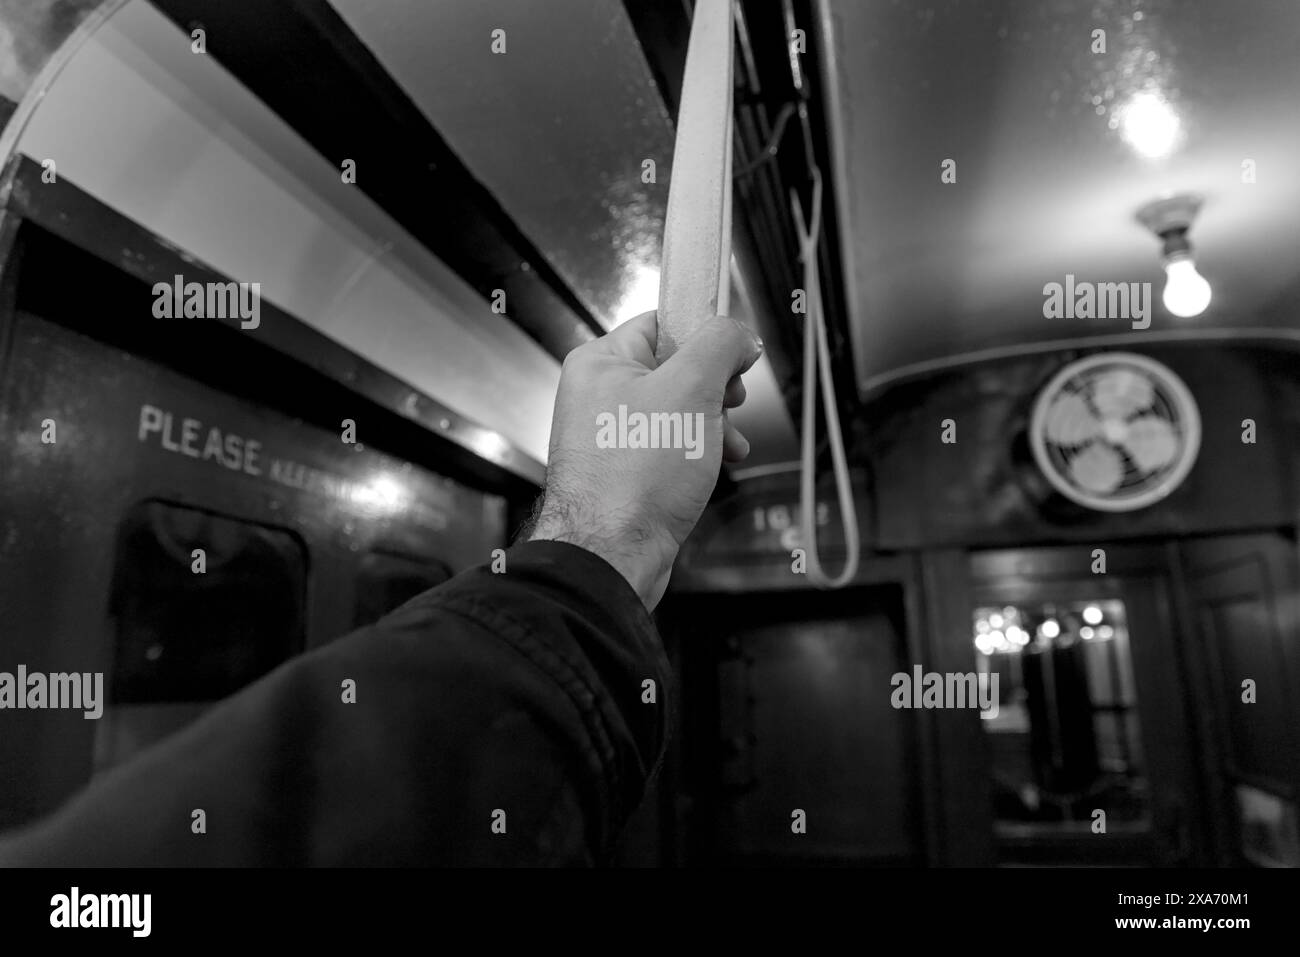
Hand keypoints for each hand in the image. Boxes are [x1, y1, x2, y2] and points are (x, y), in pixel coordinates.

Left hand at [529, 310, 762, 608]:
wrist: (613, 554)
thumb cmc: (634, 479)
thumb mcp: (691, 389)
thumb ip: (720, 346)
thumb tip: (738, 334)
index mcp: (600, 363)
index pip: (661, 322)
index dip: (705, 334)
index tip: (736, 349)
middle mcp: (599, 396)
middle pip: (675, 368)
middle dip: (715, 388)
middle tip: (728, 403)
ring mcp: (611, 436)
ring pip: (678, 410)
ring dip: (714, 424)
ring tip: (726, 443)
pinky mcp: (625, 472)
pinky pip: (670, 446)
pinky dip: (699, 451)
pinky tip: (715, 465)